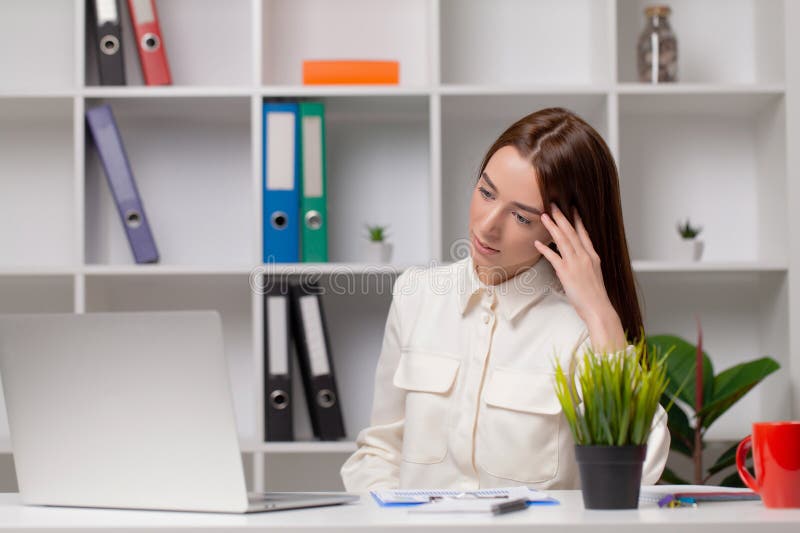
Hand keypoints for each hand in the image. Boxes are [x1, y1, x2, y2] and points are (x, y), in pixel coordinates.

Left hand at [533, 205, 625, 352]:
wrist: (599, 308)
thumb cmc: (596, 296)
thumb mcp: (594, 276)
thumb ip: (584, 266)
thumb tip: (572, 262)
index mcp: (593, 257)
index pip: (584, 234)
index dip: (577, 221)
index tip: (573, 209)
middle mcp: (585, 257)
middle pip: (572, 233)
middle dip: (562, 218)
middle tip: (554, 206)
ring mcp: (576, 263)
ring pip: (563, 240)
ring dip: (552, 227)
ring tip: (545, 216)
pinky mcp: (567, 272)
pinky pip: (554, 257)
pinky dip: (545, 248)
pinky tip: (538, 242)